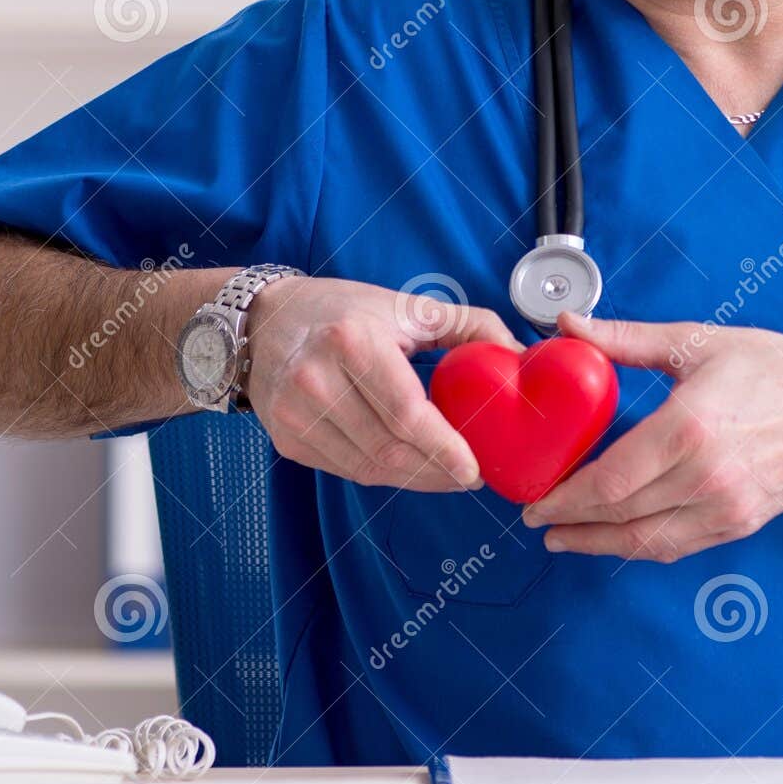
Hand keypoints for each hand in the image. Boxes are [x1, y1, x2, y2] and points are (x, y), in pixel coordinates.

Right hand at [244, 276, 520, 490]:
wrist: (263, 321)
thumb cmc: (343, 311)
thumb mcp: (407, 306)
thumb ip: (469, 325)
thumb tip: (518, 353)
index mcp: (351, 341)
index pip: (405, 412)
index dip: (443, 448)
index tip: (474, 469)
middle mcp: (315, 380)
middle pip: (389, 448)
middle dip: (436, 470)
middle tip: (469, 474)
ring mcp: (295, 414)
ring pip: (368, 468)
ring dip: (413, 477)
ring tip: (444, 471)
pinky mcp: (286, 439)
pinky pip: (347, 470)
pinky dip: (383, 473)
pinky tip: (407, 464)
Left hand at [522, 311, 782, 560]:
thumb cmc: (775, 369)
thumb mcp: (695, 341)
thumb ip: (625, 339)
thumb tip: (568, 326)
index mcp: (690, 428)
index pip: (610, 481)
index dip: (565, 497)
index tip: (535, 498)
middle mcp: (707, 477)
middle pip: (620, 515)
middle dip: (571, 521)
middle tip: (537, 517)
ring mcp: (726, 507)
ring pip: (646, 542)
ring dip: (599, 544)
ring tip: (564, 537)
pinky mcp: (740, 524)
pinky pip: (678, 546)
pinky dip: (640, 546)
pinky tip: (615, 537)